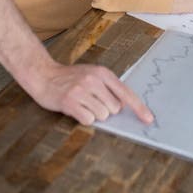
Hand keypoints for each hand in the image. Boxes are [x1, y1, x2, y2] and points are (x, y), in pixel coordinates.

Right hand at [31, 60, 153, 126]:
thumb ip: (108, 88)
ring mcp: (81, 90)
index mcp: (102, 73)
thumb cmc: (70, 78)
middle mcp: (93, 80)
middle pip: (114, 109)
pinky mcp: (70, 101)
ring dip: (93, 114)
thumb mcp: (91, 75)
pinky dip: (83, 118)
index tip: (149, 119)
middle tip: (90, 101)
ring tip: (81, 104)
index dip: (138, 108)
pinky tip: (75, 109)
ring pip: (102, 116)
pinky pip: (88, 120)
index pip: (125, 93)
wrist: (43, 75)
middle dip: (105, 110)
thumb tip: (123, 108)